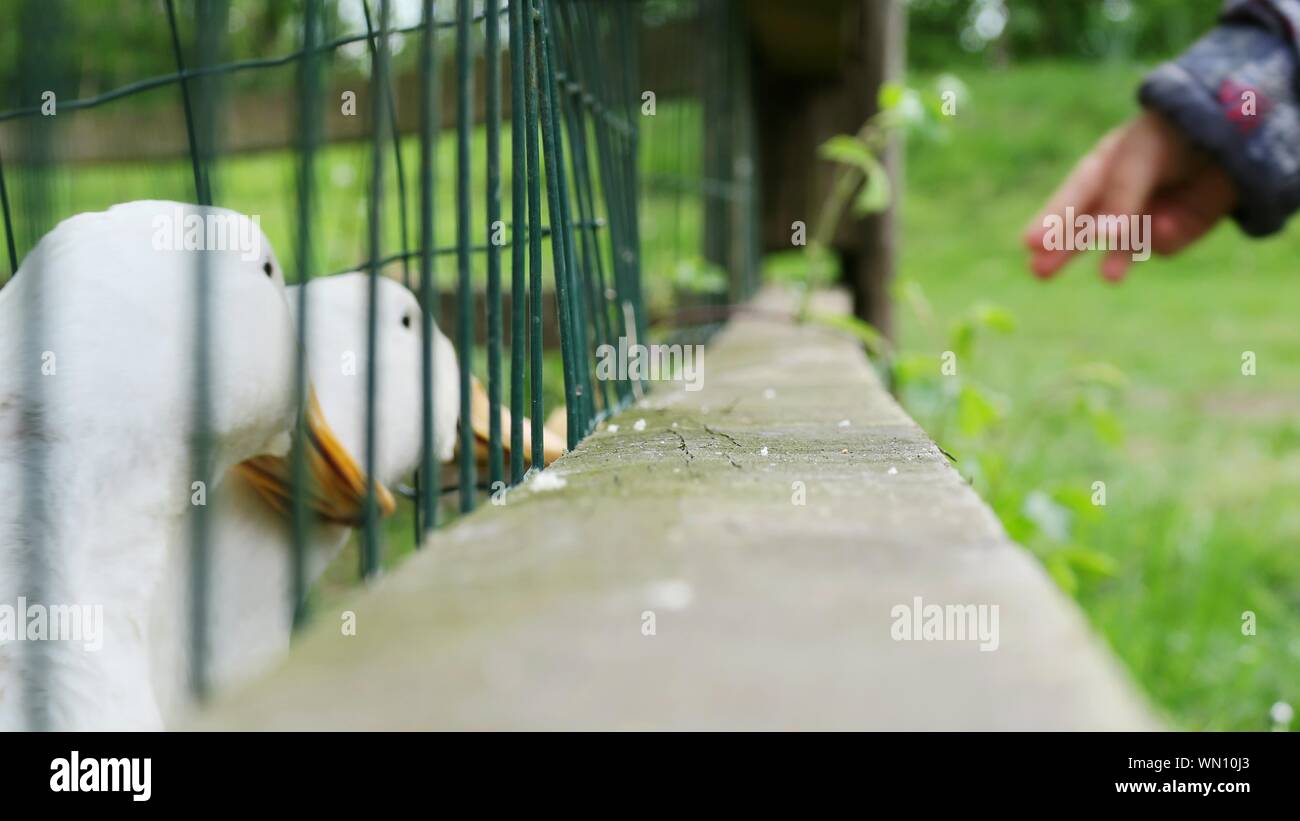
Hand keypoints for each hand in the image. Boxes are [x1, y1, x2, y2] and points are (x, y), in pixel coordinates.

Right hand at [1022, 110, 1237, 281]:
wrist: (1237, 134)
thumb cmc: (1175, 134)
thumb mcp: (1141, 156)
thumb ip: (1122, 195)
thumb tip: (1104, 237)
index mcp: (1100, 170)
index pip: (1069, 200)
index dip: (1049, 221)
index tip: (1029, 243)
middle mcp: (1116, 199)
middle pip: (1083, 232)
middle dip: (1063, 251)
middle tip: (1038, 272)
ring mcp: (1144, 218)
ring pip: (1121, 247)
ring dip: (1116, 259)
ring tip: (1111, 278)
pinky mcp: (1174, 234)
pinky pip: (1163, 243)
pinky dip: (1166, 234)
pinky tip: (1174, 218)